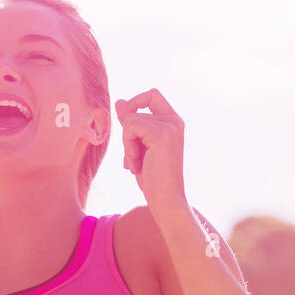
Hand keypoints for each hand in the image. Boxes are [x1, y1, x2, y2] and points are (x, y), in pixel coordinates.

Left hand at [114, 88, 185, 211]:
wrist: (165, 199)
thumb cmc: (153, 178)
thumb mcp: (138, 147)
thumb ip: (131, 124)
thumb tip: (119, 102)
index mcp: (173, 122)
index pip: (152, 95)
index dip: (135, 103)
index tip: (126, 125)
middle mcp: (175, 121)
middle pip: (135, 110)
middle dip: (127, 135)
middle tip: (134, 158)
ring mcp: (170, 126)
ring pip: (131, 119)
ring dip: (126, 144)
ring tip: (136, 163)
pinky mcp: (162, 133)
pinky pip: (130, 127)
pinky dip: (127, 145)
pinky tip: (136, 163)